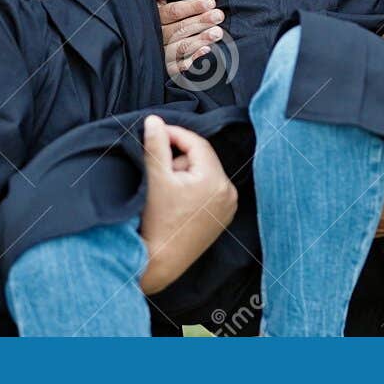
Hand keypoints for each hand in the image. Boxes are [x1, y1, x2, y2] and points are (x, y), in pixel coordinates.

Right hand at [138, 115, 237, 293]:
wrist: (158, 261)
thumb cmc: (156, 223)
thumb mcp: (155, 178)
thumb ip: (156, 145)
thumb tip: (155, 121)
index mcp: (215, 180)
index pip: (197, 144)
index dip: (175, 134)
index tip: (156, 132)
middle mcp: (228, 193)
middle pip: (201, 159)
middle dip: (178, 159)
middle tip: (158, 172)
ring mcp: (227, 207)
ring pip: (203, 174)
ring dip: (184, 175)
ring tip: (166, 193)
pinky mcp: (221, 218)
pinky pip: (208, 191)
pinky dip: (192, 189)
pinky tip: (176, 202)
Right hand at [152, 0, 224, 77]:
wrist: (141, 47)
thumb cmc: (157, 19)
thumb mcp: (155, 4)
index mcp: (155, 17)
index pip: (173, 11)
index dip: (192, 6)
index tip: (211, 2)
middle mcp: (156, 35)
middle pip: (179, 29)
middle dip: (201, 21)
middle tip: (219, 16)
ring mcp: (161, 52)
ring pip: (180, 46)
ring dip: (200, 39)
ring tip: (218, 32)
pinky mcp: (165, 67)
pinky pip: (178, 66)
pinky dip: (192, 58)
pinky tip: (207, 50)